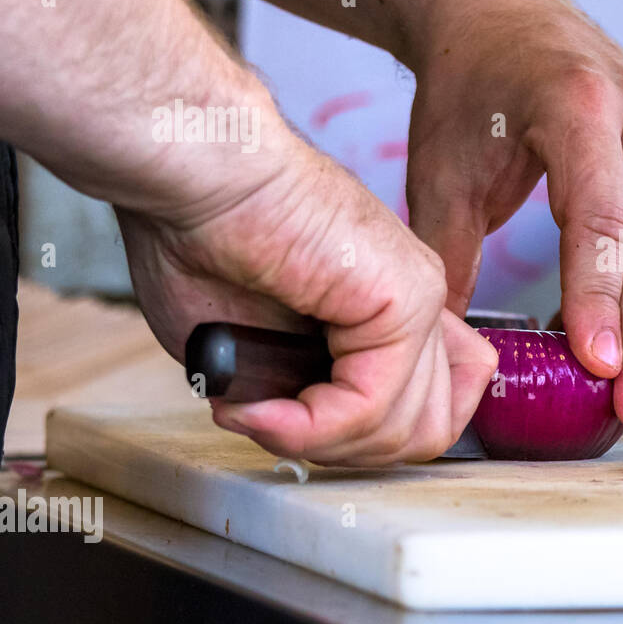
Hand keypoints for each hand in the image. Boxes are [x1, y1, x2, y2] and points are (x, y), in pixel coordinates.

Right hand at [118, 130, 497, 465]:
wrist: (193, 172)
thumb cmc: (204, 239)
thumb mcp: (261, 345)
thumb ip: (315, 392)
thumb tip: (326, 434)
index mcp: (392, 309)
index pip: (428, 410)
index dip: (356, 439)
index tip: (287, 423)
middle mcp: (418, 303)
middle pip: (425, 431)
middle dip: (344, 451)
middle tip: (274, 425)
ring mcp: (420, 298)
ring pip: (404, 429)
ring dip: (320, 442)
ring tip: (259, 412)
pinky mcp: (406, 297)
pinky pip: (373, 405)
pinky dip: (313, 426)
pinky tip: (265, 410)